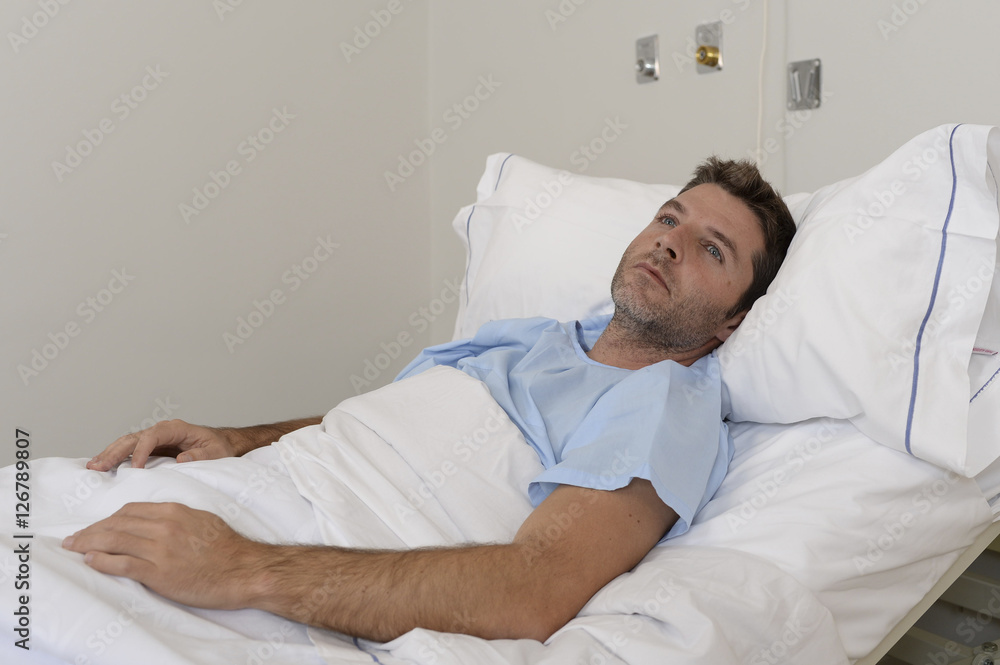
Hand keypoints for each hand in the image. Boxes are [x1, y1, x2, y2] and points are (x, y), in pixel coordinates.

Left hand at [61, 502, 267, 609]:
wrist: (243, 569)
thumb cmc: (227, 547)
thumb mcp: (202, 519)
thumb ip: (177, 517)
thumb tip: (157, 521)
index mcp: (173, 511)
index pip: (130, 510)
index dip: (109, 518)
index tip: (99, 526)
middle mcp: (163, 526)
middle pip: (117, 523)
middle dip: (92, 530)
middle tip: (75, 537)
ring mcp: (159, 549)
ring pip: (113, 540)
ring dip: (88, 543)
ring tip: (74, 547)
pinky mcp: (158, 572)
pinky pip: (121, 564)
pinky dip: (101, 561)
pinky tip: (90, 560)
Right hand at [87, 419, 239, 470]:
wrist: (221, 444)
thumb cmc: (219, 447)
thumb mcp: (216, 453)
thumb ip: (201, 455)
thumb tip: (182, 458)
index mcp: (176, 429)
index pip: (152, 436)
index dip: (141, 451)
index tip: (135, 469)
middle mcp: (162, 431)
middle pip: (134, 438)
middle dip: (115, 452)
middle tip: (98, 466)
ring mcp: (154, 439)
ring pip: (127, 443)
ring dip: (110, 454)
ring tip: (93, 466)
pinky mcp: (151, 448)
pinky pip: (130, 450)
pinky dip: (115, 457)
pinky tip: (102, 465)